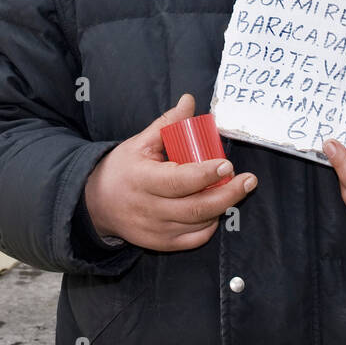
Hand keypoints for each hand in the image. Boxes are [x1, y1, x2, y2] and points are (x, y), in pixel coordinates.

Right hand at [84, 93, 257, 250]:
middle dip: (229, 194)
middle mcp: (150, 209)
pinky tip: (217, 209)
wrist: (96, 204)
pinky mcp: (162, 243)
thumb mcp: (139, 143)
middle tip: (249, 180)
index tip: (228, 164)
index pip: (179, 181)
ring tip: (236, 189)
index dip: (206, 174)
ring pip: (199, 223)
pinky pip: (194, 239)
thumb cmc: (122, 169)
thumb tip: (190, 101)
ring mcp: (156, 230)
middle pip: (197, 207)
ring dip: (222, 206)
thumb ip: (168, 123)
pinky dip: (210, 225)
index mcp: (143, 180)